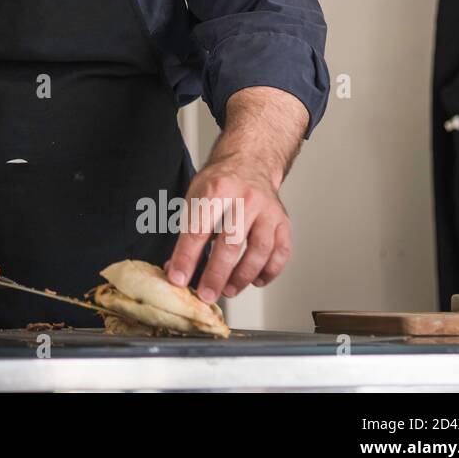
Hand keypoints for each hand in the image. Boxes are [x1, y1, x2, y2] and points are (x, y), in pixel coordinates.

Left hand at [164, 86, 304, 303]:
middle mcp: (245, 198)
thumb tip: (175, 269)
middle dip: (216, 274)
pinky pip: (281, 252)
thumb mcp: (194, 197)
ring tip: (228, 290)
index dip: (187, 257)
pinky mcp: (283, 222)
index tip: (177, 279)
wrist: (249, 162)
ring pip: (259, 250)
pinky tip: (255, 281)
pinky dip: (269, 271)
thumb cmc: (219, 183)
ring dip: (243, 276)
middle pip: (231, 243)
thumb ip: (186, 232)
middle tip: (206, 295)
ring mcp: (268, 210)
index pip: (199, 229)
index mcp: (216, 188)